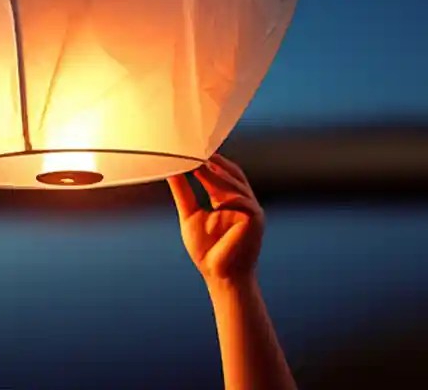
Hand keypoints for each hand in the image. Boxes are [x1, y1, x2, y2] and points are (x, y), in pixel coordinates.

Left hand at [167, 154, 264, 285]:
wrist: (220, 276)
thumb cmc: (207, 251)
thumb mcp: (190, 215)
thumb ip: (184, 192)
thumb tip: (171, 170)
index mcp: (227, 200)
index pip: (220, 174)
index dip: (207, 162)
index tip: (190, 151)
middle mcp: (242, 201)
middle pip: (231, 174)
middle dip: (215, 163)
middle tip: (197, 151)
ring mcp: (251, 209)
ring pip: (237, 184)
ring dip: (220, 174)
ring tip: (201, 164)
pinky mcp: (256, 219)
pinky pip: (245, 200)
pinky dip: (230, 192)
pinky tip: (215, 188)